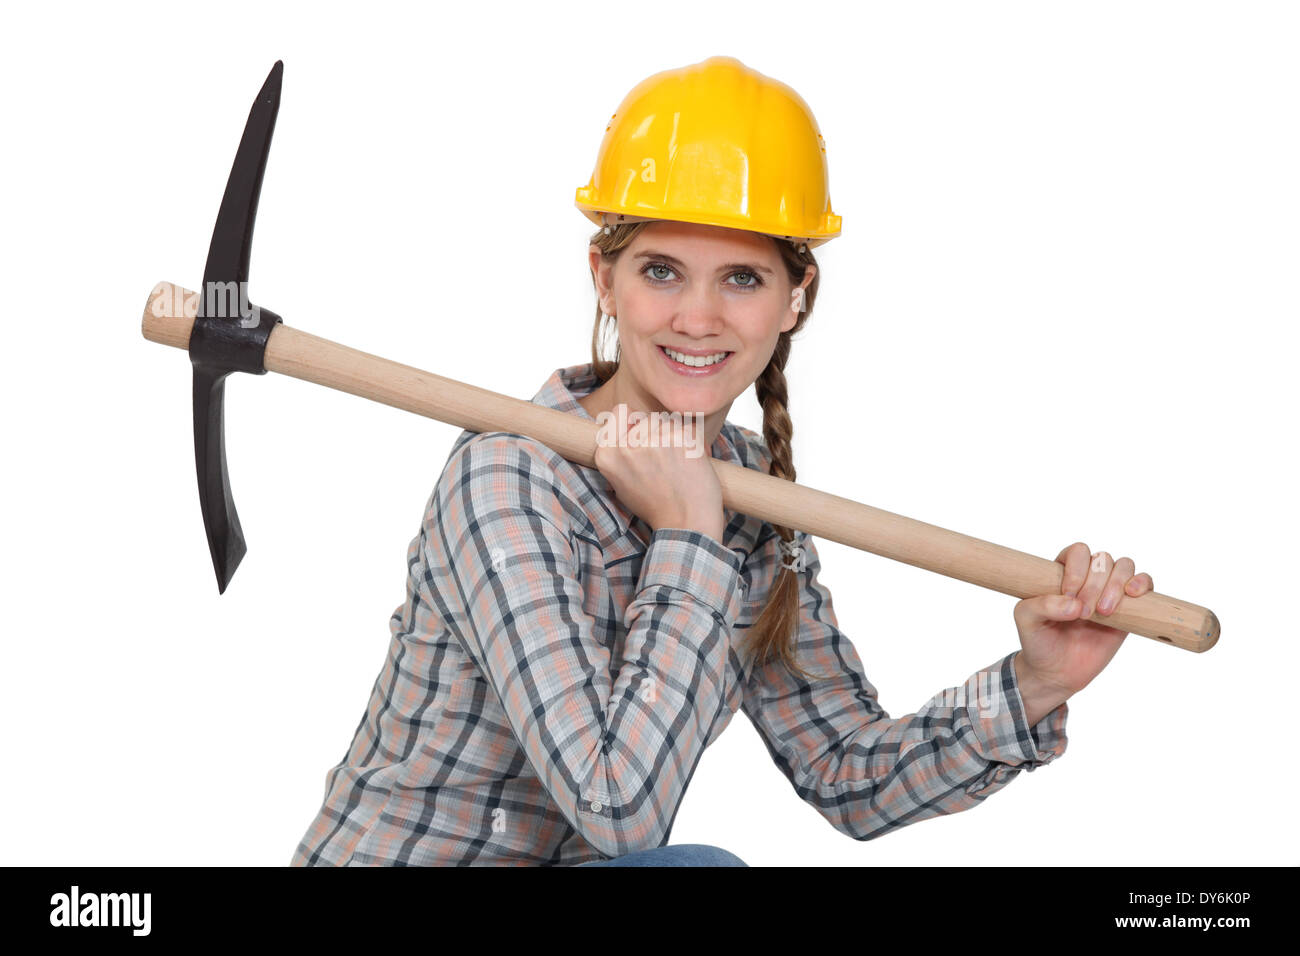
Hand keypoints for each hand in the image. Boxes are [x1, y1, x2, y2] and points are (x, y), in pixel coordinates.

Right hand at [592, 403, 723, 540]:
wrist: (686, 522)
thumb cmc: (656, 507)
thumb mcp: (621, 485)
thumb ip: (618, 456)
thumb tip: (620, 430)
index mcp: (607, 454)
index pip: (619, 412)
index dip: (632, 422)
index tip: (640, 436)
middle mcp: (626, 444)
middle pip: (645, 418)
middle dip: (655, 432)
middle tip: (663, 460)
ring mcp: (653, 439)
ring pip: (666, 421)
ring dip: (673, 436)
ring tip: (676, 463)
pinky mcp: (679, 437)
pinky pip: (686, 427)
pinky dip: (691, 441)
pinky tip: (689, 462)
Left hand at [1012, 542, 1154, 721]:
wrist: (1057, 672)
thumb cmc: (1039, 641)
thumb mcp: (1026, 621)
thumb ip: (1041, 606)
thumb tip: (1074, 603)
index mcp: (1061, 572)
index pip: (1077, 552)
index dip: (1077, 570)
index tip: (1069, 596)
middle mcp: (1087, 577)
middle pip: (1102, 559)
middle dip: (1094, 585)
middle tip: (1084, 614)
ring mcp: (1109, 591)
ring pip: (1124, 566)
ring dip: (1116, 585)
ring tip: (1104, 611)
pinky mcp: (1129, 609)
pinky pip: (1144, 584)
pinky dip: (1142, 583)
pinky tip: (1132, 594)